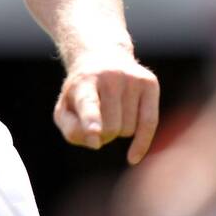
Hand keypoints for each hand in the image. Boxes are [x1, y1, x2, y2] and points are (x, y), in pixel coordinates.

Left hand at [54, 49, 159, 163]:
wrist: (102, 57)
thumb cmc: (80, 92)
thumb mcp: (64, 108)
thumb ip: (71, 129)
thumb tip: (94, 141)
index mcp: (83, 82)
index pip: (88, 104)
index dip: (91, 120)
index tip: (94, 133)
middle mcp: (109, 77)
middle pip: (111, 128)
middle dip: (103, 134)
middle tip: (96, 123)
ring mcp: (131, 78)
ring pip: (128, 129)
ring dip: (119, 131)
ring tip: (111, 113)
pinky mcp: (149, 83)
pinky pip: (150, 123)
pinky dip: (141, 144)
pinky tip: (132, 157)